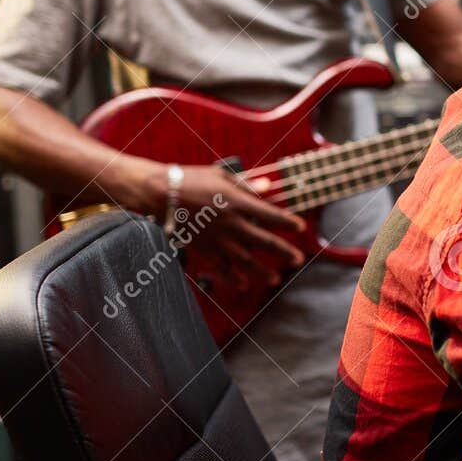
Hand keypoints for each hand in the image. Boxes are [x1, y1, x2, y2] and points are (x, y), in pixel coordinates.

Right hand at [160, 164, 308, 289]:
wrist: (161, 194)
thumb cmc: (191, 179)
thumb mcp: (222, 176)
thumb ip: (246, 185)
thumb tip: (267, 186)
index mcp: (238, 202)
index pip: (271, 215)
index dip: (287, 222)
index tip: (300, 227)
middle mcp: (232, 223)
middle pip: (264, 241)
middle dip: (283, 251)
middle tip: (298, 260)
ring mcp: (218, 239)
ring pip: (245, 260)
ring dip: (262, 271)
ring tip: (275, 279)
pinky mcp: (203, 248)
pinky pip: (220, 268)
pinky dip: (232, 278)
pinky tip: (242, 285)